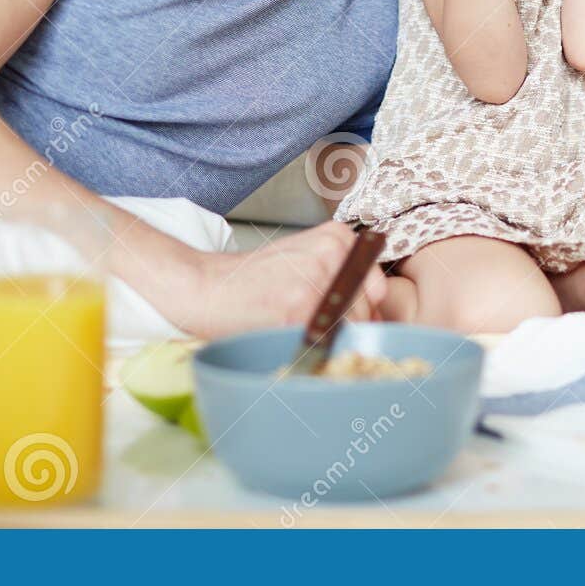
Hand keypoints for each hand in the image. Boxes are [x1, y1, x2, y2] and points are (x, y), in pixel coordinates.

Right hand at [178, 221, 387, 337]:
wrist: (205, 286)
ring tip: (293, 326)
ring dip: (328, 341)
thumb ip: (344, 275)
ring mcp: (316, 281)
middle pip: (367, 310)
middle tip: (307, 325)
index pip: (376, 286)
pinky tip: (285, 334)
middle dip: (347, 330)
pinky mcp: (298, 310)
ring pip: (349, 329)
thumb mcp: (304, 257)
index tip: (336, 317)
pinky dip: (310, 348)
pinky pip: (325, 342)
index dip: (362, 312)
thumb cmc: (256, 279)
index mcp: (337, 237)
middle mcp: (331, 254)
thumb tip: (379, 313)